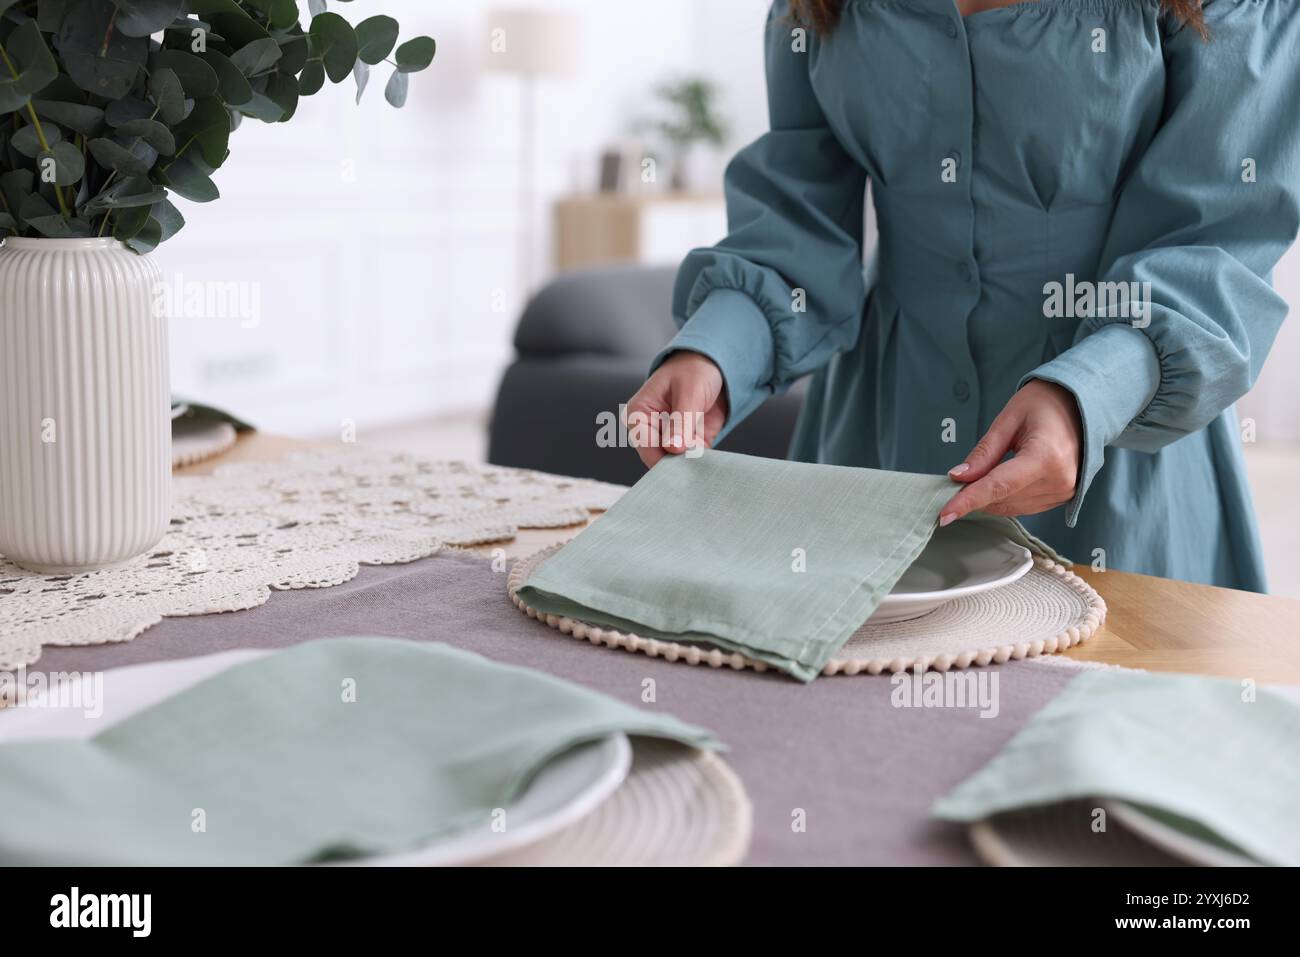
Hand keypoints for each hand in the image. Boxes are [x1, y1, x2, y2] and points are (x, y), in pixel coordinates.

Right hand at [625, 351, 727, 467]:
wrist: (715, 366)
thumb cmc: (695, 370)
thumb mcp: (689, 392)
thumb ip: (680, 422)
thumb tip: (672, 449)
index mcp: (639, 414)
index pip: (644, 444)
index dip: (661, 457)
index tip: (682, 460)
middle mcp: (651, 429)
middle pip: (658, 458)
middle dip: (677, 464)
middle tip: (695, 462)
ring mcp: (670, 438)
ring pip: (676, 463)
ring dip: (690, 464)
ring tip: (704, 458)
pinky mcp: (688, 444)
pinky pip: (692, 461)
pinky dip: (701, 462)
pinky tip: (710, 459)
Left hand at [940, 380, 1082, 523]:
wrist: (1083, 405)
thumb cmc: (1044, 404)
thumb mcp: (1008, 420)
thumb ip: (984, 452)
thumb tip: (958, 477)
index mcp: (1045, 457)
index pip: (998, 487)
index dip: (968, 502)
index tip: (944, 515)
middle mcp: (1058, 480)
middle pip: (1002, 499)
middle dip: (974, 494)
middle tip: (958, 479)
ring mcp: (1063, 492)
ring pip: (1010, 507)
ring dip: (989, 497)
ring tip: (984, 473)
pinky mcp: (1062, 497)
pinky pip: (1023, 506)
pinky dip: (1005, 497)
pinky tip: (1000, 480)